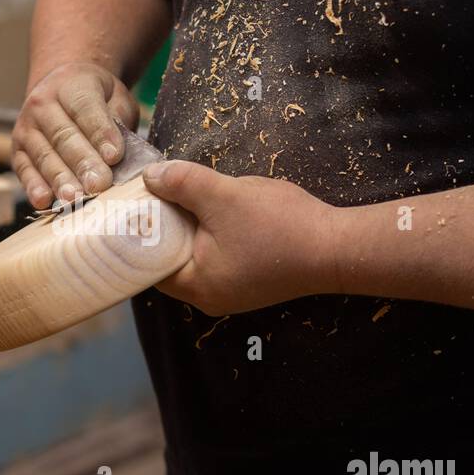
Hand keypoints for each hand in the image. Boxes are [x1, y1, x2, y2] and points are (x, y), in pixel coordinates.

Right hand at [12, 62, 139, 208]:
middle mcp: (42, 103)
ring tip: (75, 198)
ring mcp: (26, 127)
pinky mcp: (18, 150)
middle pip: (63, 135)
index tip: (115, 156)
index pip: (85, 108)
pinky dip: (33, 186)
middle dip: (82, 162)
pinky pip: (24, 169)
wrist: (61, 89)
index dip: (100, 132)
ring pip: (44, 155)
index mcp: (71, 84)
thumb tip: (119, 153)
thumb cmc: (97, 99)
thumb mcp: (115, 96)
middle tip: (99, 184)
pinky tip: (44, 200)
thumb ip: (119, 118)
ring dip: (59, 178)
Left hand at [143, 160, 335, 315]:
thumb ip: (182, 183)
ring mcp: (233, 292)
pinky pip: (219, 256)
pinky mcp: (252, 281)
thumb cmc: (279, 226)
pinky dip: (214, 234)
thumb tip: (150, 176)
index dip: (139, 231)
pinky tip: (219, 209)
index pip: (147, 263)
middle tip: (157, 192)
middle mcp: (210, 297)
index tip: (134, 202)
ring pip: (196, 255)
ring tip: (186, 195)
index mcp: (196, 287)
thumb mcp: (223, 195)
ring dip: (192, 227)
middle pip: (170, 259)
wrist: (339, 247)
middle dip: (166, 225)